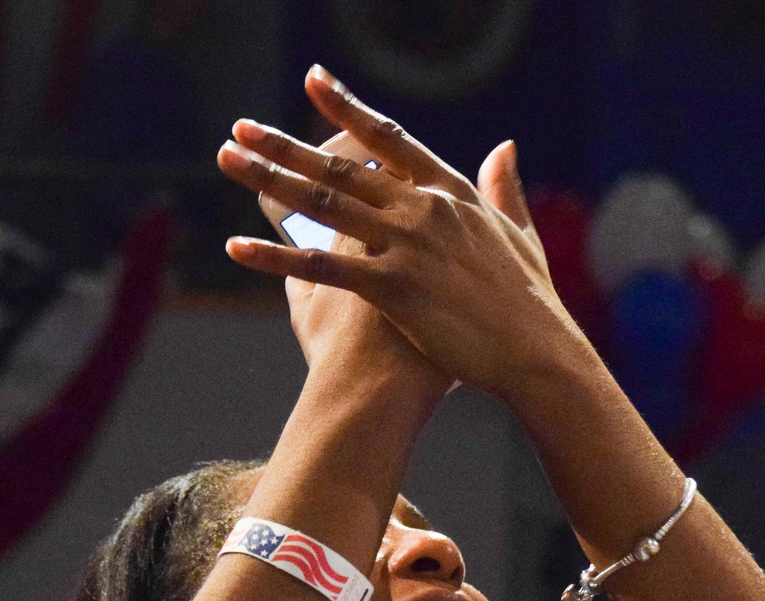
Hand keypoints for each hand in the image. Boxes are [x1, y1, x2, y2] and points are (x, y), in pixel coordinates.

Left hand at [216, 67, 592, 402]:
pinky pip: (320, 269)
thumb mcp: (519, 233)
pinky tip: (236, 247)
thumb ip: (504, 187)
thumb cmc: (530, 302)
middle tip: (241, 126)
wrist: (536, 353)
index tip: (314, 82)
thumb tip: (504, 147)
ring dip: (269, 180)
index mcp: (450, 191)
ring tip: (227, 160)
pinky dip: (274, 257)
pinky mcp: (393, 289)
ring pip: (323, 206)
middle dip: (286, 145)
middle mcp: (424, 209)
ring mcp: (407, 246)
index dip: (347, 109)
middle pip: (342, 168)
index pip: (389, 139)